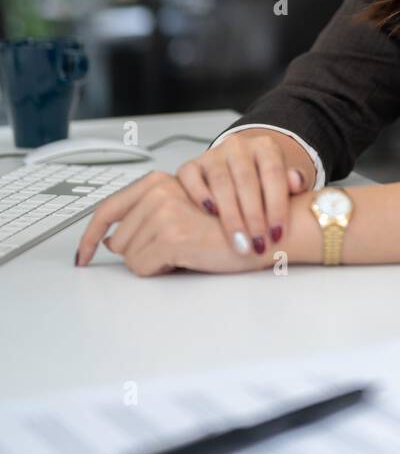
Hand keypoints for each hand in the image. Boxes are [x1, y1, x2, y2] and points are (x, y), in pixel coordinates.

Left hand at [74, 170, 271, 274]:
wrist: (263, 230)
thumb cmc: (228, 226)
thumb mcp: (182, 212)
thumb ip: (149, 215)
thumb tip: (112, 240)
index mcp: (157, 182)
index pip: (107, 209)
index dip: (89, 236)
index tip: (82, 256)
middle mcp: (157, 191)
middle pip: (119, 241)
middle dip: (140, 254)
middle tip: (174, 251)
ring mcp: (163, 211)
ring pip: (130, 256)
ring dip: (154, 262)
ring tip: (185, 252)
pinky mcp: (171, 234)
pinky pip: (143, 267)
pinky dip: (161, 271)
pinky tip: (186, 260)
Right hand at [176, 129, 310, 257]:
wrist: (236, 174)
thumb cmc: (263, 185)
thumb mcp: (282, 184)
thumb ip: (292, 183)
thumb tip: (297, 181)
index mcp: (265, 147)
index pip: (274, 173)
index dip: (277, 205)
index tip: (278, 234)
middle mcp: (238, 146)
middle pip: (246, 180)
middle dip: (253, 216)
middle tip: (258, 245)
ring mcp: (213, 154)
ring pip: (220, 182)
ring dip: (231, 216)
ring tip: (239, 243)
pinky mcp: (191, 165)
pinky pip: (191, 177)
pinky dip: (200, 195)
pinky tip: (210, 214)